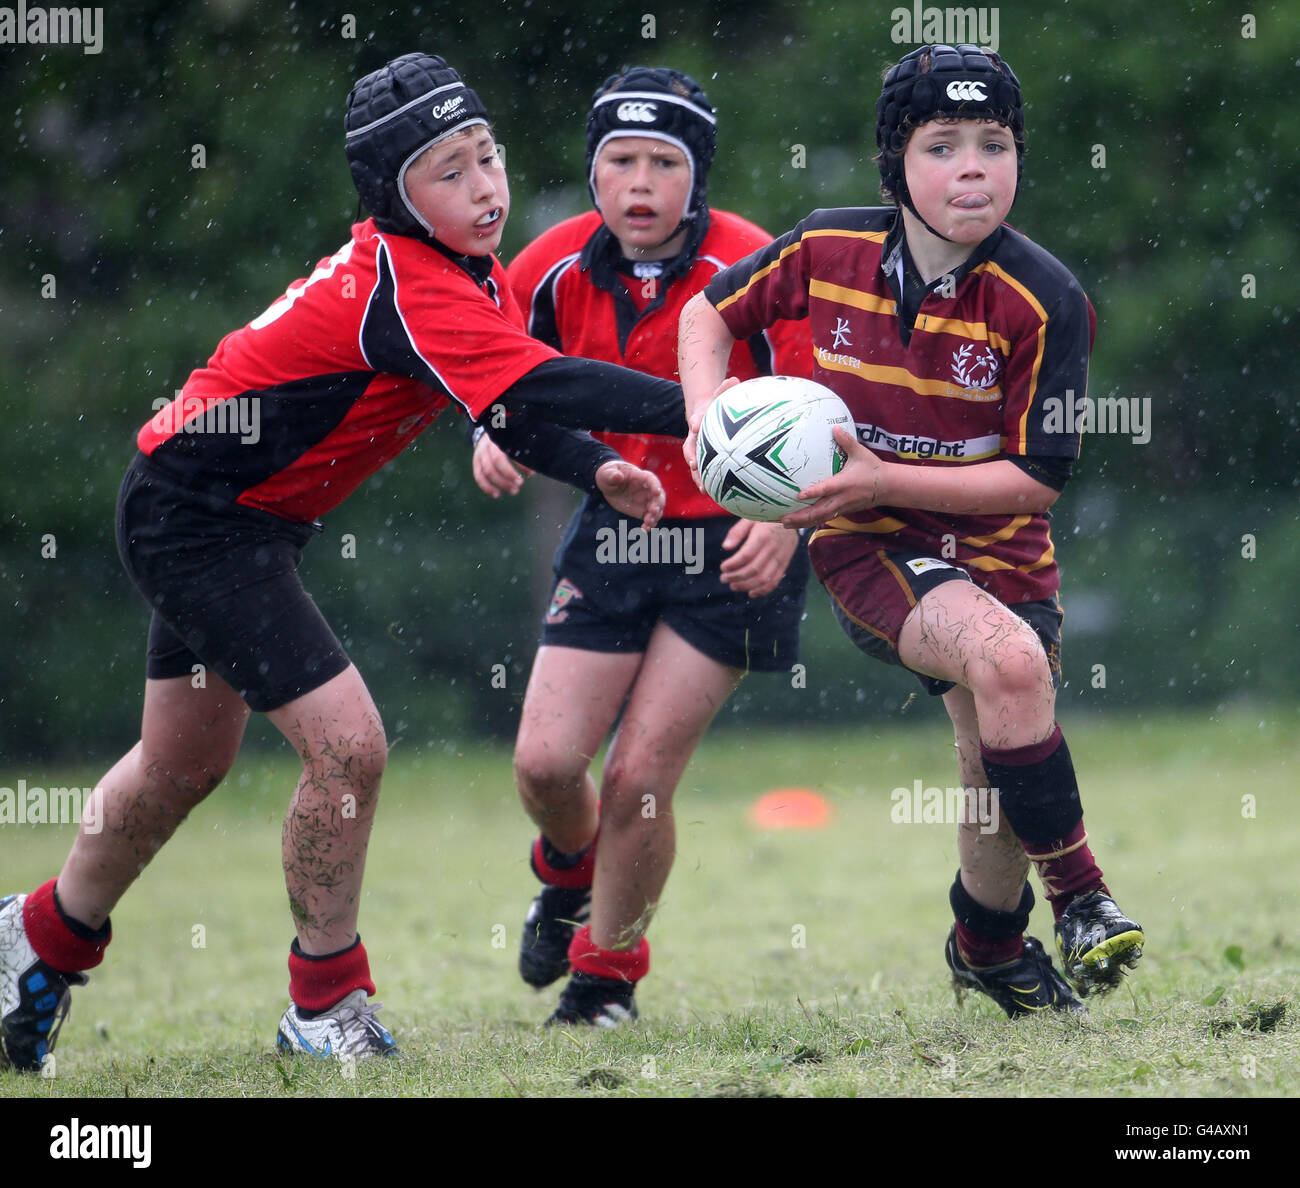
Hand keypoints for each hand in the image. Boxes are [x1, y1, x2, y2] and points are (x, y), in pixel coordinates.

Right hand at [472, 433, 531, 497]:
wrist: (489, 432)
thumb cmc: (508, 438)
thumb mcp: (515, 439)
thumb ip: (524, 450)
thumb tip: (534, 469)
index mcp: (501, 438)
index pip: (510, 451)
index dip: (520, 463)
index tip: (531, 473)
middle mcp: (489, 445)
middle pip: (497, 460)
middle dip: (509, 474)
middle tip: (520, 484)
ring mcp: (480, 453)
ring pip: (487, 470)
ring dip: (501, 483)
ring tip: (514, 491)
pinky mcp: (476, 462)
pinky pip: (478, 476)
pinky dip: (487, 487)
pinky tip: (497, 495)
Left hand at [596, 461, 665, 530]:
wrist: (608, 486)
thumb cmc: (609, 475)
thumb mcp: (607, 473)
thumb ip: (612, 474)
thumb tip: (617, 476)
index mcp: (640, 477)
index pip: (651, 479)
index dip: (655, 485)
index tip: (656, 492)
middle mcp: (647, 489)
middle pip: (658, 496)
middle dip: (658, 504)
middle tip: (653, 511)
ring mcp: (646, 501)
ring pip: (657, 509)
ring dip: (655, 517)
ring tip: (648, 523)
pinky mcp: (642, 511)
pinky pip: (649, 518)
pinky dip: (648, 525)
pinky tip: (644, 530)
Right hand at [683, 375, 740, 492]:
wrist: (704, 417)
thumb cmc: (714, 406)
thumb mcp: (718, 396)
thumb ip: (724, 389)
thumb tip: (735, 379)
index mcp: (697, 423)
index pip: (695, 421)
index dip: (695, 423)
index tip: (695, 425)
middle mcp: (694, 439)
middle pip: (690, 449)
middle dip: (692, 458)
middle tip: (695, 465)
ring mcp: (697, 451)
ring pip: (695, 466)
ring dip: (698, 478)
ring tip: (705, 490)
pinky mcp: (703, 461)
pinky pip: (706, 473)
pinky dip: (710, 483)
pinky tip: (719, 496)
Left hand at [719, 518, 799, 597]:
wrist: (792, 520)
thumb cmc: (766, 518)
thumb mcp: (750, 518)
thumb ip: (737, 532)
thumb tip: (725, 547)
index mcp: (763, 535)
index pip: (746, 555)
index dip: (733, 564)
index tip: (723, 567)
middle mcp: (773, 548)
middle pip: (754, 569)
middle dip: (736, 577)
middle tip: (723, 578)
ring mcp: (780, 558)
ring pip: (763, 579)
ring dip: (746, 586)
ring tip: (733, 586)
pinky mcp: (784, 565)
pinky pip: (774, 582)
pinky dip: (762, 591)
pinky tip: (750, 593)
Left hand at [780, 425, 889, 528]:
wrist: (889, 487)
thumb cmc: (873, 468)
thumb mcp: (861, 453)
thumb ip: (847, 441)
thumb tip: (834, 427)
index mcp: (845, 483)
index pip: (827, 489)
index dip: (814, 493)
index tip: (799, 495)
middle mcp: (843, 498)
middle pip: (820, 511)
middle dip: (802, 516)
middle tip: (784, 519)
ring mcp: (843, 507)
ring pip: (821, 518)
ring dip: (803, 522)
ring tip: (785, 524)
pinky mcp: (843, 511)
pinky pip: (825, 519)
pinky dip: (811, 522)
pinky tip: (797, 524)